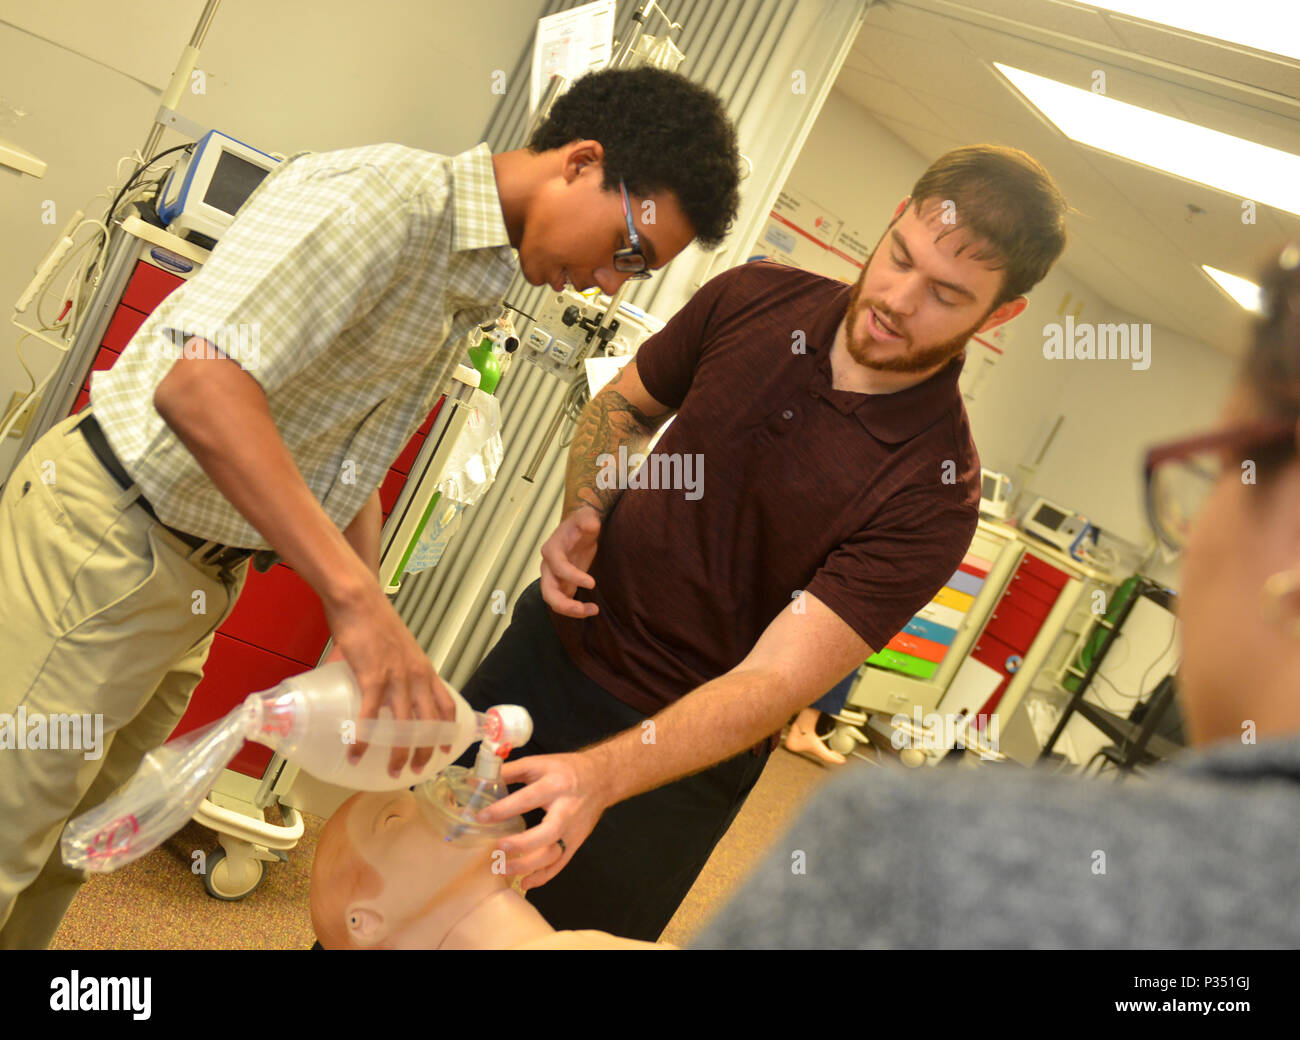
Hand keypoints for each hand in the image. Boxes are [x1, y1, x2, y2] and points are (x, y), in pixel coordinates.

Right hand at [322, 583, 455, 775]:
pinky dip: (363, 738)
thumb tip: (364, 687)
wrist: (360, 600)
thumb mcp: (394, 648)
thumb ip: (385, 670)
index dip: (449, 730)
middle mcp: (417, 676)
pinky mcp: (373, 677)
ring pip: (404, 726)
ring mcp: (397, 678)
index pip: (446, 704)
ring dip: (398, 753)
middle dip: (426, 751)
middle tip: (416, 771)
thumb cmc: (374, 621)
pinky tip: (356, 753)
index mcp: (424, 669)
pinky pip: (369, 716)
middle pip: (430, 723)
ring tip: (391, 772)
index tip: (448, 749)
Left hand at [475, 752, 609, 889]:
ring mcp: (573, 829)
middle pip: (548, 832)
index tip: (481, 817)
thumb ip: (509, 771)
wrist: (601, 779)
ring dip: (528, 865)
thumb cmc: (566, 770)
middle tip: (498, 848)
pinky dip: (543, 876)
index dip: (504, 809)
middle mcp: (566, 809)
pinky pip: (561, 863)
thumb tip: (476, 779)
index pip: (528, 798)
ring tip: (502, 869)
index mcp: (555, 785)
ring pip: (554, 853)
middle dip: (522, 843)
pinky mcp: (577, 842)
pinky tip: (525, 882)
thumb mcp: (539, 763)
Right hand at [539, 506, 601, 617]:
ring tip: (594, 610)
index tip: (592, 583)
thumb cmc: (581, 523)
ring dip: (571, 610)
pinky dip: (575, 609)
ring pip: (554, 601)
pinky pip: (564, 602)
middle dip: (564, 604)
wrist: (579, 530)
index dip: (572, 576)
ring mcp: (554, 578)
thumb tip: (591, 524)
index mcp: (552, 550)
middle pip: (548, 592)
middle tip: (585, 609)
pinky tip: (592, 610)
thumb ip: (588, 519)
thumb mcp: (586, 516)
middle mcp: (548, 567)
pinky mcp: (562, 585)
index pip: (558, 567)